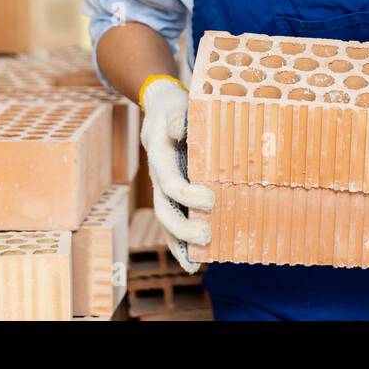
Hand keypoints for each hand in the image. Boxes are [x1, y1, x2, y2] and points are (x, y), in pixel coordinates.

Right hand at [139, 76, 215, 273]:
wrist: (159, 108)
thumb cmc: (174, 107)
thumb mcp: (175, 105)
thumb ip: (177, 117)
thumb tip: (179, 130)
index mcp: (159, 156)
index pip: (169, 182)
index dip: (187, 194)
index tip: (210, 198)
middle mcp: (158, 177)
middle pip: (165, 210)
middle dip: (184, 227)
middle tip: (208, 235)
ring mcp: (162, 190)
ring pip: (167, 222)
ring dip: (182, 243)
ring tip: (201, 258)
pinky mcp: (170, 196)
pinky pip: (172, 225)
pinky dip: (179, 247)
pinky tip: (193, 264)